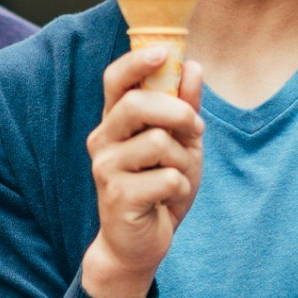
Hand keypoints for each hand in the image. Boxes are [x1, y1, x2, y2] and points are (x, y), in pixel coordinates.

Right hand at [82, 45, 204, 297]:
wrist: (140, 245)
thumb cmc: (159, 189)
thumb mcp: (181, 145)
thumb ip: (185, 107)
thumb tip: (192, 67)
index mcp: (115, 121)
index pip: (115, 80)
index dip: (137, 62)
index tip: (164, 52)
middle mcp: (103, 140)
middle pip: (137, 104)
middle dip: (177, 112)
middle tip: (194, 128)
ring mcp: (106, 168)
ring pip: (158, 142)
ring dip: (182, 159)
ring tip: (177, 175)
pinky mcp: (118, 196)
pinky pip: (166, 177)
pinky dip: (179, 187)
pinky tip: (169, 198)